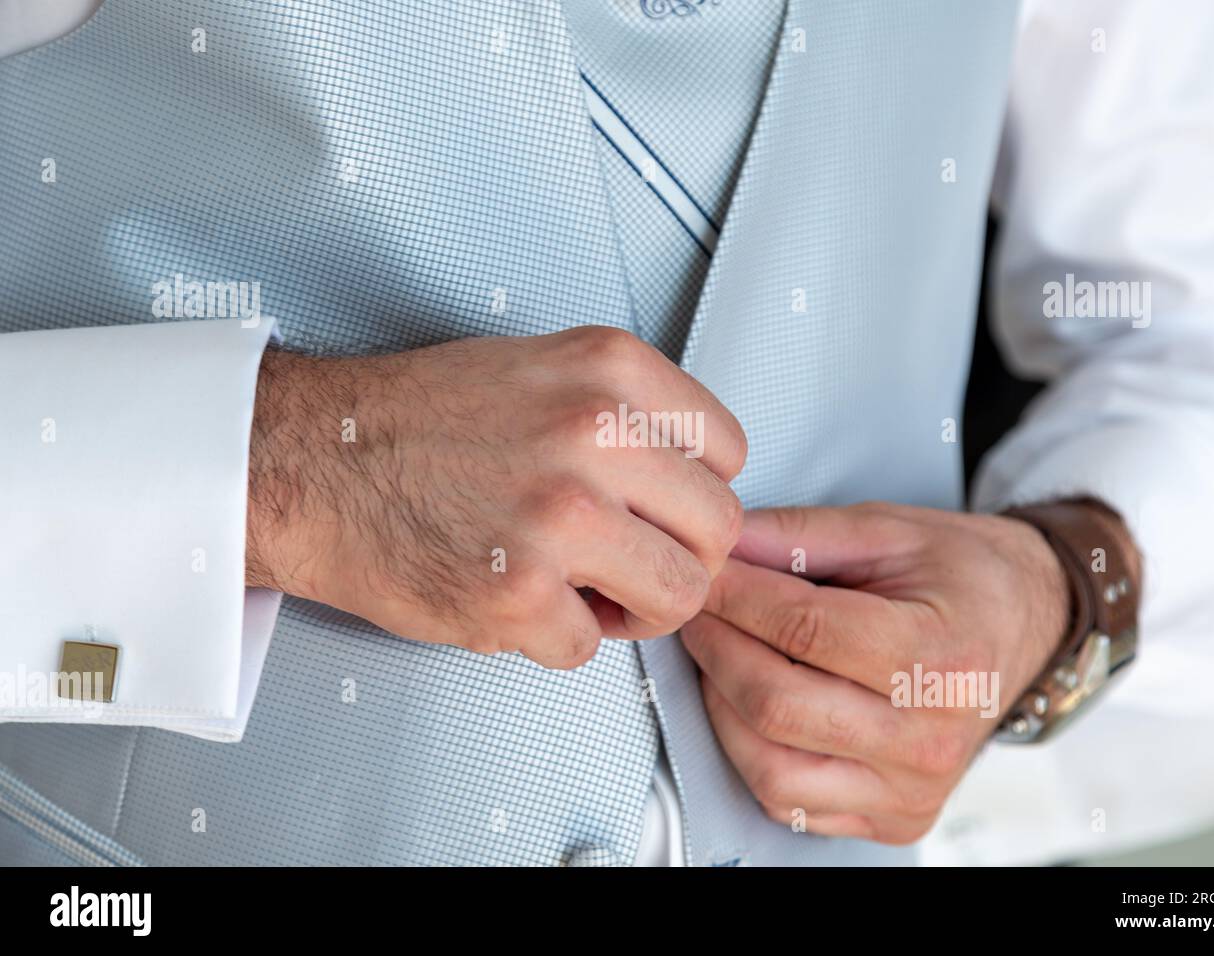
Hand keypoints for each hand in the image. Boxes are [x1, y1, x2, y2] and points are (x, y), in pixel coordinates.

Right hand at [246, 326, 745, 668]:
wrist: (310, 461)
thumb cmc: (419, 422)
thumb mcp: (544, 369)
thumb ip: (631, 415)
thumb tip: (696, 483)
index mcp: (611, 369)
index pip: (730, 451)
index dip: (695, 495)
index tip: (660, 512)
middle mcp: (596, 433)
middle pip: (719, 530)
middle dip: (679, 560)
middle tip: (628, 567)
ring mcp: (560, 515)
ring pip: (679, 596)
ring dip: (635, 611)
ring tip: (582, 592)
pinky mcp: (518, 593)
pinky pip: (591, 649)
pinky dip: (555, 640)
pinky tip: (514, 603)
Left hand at [681, 501, 1075, 843]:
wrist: (1028, 624)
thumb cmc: (965, 577)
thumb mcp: (890, 530)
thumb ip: (798, 535)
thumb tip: (721, 547)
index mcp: (940, 657)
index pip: (804, 631)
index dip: (734, 598)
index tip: (703, 574)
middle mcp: (931, 737)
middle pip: (777, 705)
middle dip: (714, 650)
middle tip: (698, 611)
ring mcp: (913, 789)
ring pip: (771, 768)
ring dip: (721, 707)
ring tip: (721, 655)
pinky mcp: (896, 819)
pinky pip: (791, 802)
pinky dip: (752, 753)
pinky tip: (754, 705)